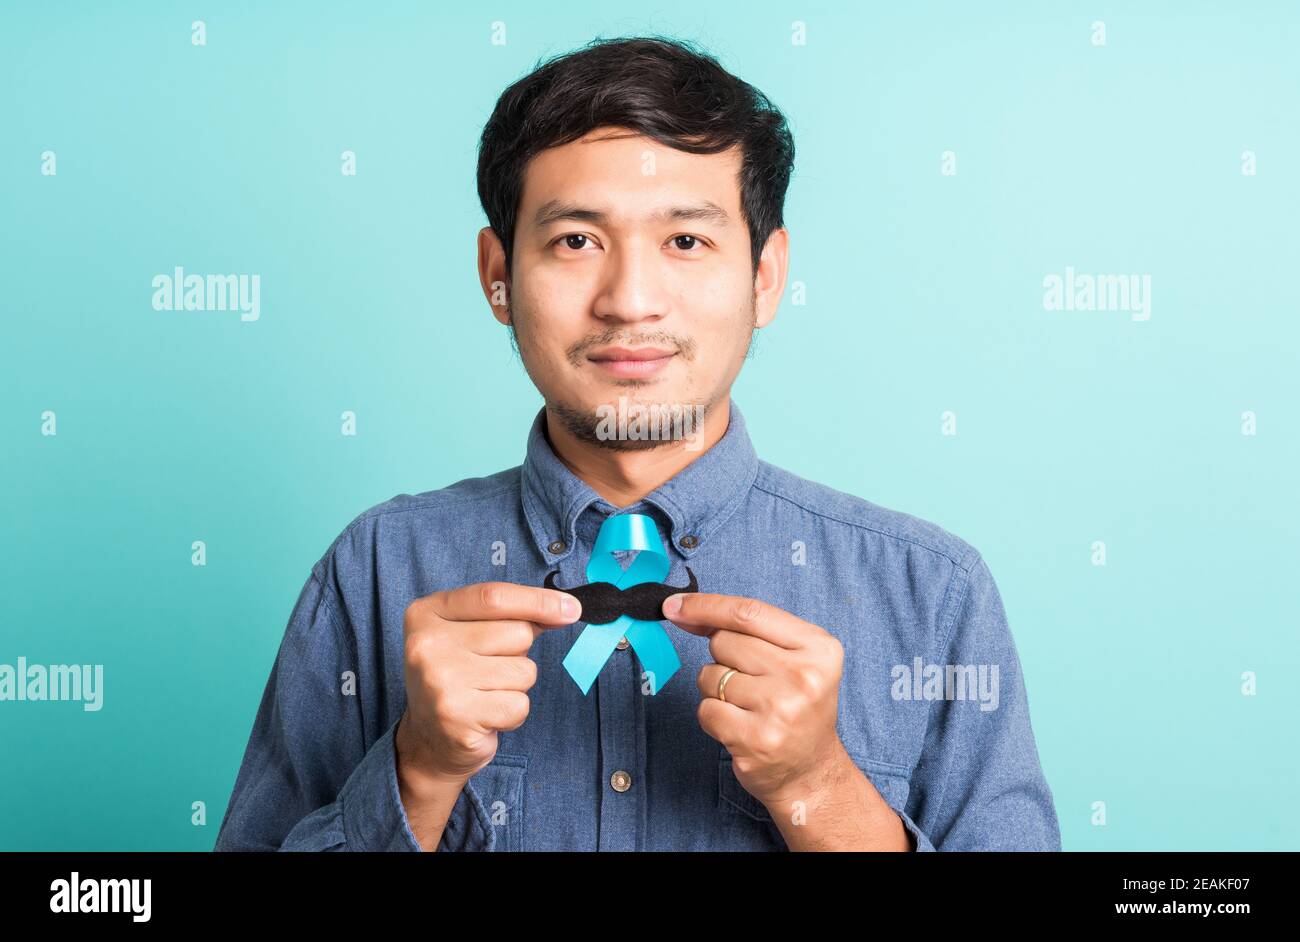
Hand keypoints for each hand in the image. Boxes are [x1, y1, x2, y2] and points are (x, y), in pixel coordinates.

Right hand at [397, 581, 580, 783]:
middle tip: (488, 671)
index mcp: (427, 613)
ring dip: (515, 686)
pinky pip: (519, 704)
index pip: (494, 597)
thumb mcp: (469, 633)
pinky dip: (512, 714)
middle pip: (517, 633)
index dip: (538, 600)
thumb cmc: (458, 678)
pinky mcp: (458, 716)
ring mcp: (440, 680)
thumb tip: (565, 609)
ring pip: (524, 671)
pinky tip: (486, 716)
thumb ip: (508, 616)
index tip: (571, 608)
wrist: (429, 741)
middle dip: (519, 653)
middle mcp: (427, 644)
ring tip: (484, 695)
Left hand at [663, 592, 846, 807]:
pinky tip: (739, 727)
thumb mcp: (794, 658)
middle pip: (724, 641)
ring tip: (748, 707)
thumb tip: (684, 610)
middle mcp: (804, 675)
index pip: (748, 613)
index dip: (705, 606)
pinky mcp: (756, 739)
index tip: (674, 606)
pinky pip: (706, 709)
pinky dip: (713, 716)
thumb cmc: (796, 707)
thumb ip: (748, 630)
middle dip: (722, 657)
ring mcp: (780, 708)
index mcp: (818, 647)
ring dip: (716, 689)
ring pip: (710, 675)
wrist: (812, 771)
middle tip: (750, 682)